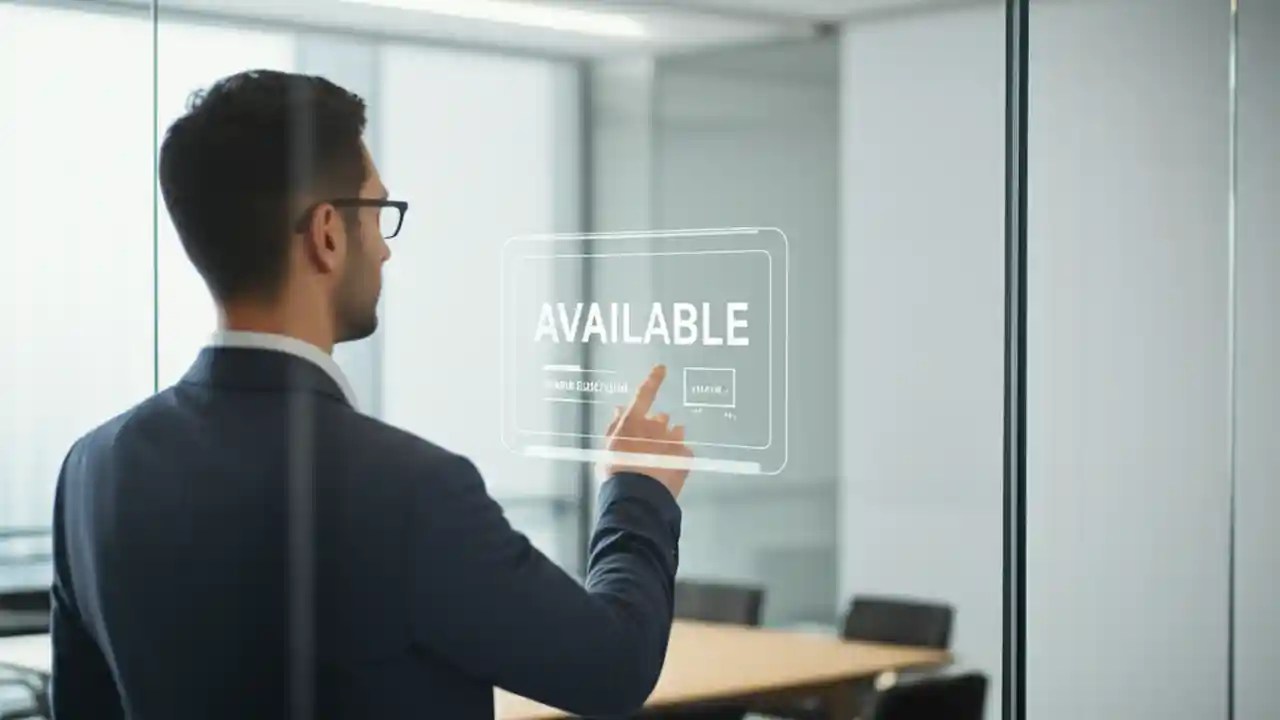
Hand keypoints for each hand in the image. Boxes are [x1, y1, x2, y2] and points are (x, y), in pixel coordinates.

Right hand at [602, 365, 692, 497]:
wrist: (636, 498)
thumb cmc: (616, 473)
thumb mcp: (607, 449)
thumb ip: (614, 426)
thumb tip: (619, 409)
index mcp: (633, 422)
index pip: (644, 394)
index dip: (653, 379)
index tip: (661, 368)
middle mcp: (655, 426)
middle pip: (660, 418)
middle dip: (657, 427)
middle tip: (647, 446)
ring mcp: (672, 440)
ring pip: (675, 432)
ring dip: (669, 441)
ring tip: (660, 460)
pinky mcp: (685, 456)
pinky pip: (683, 451)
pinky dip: (678, 457)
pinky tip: (669, 470)